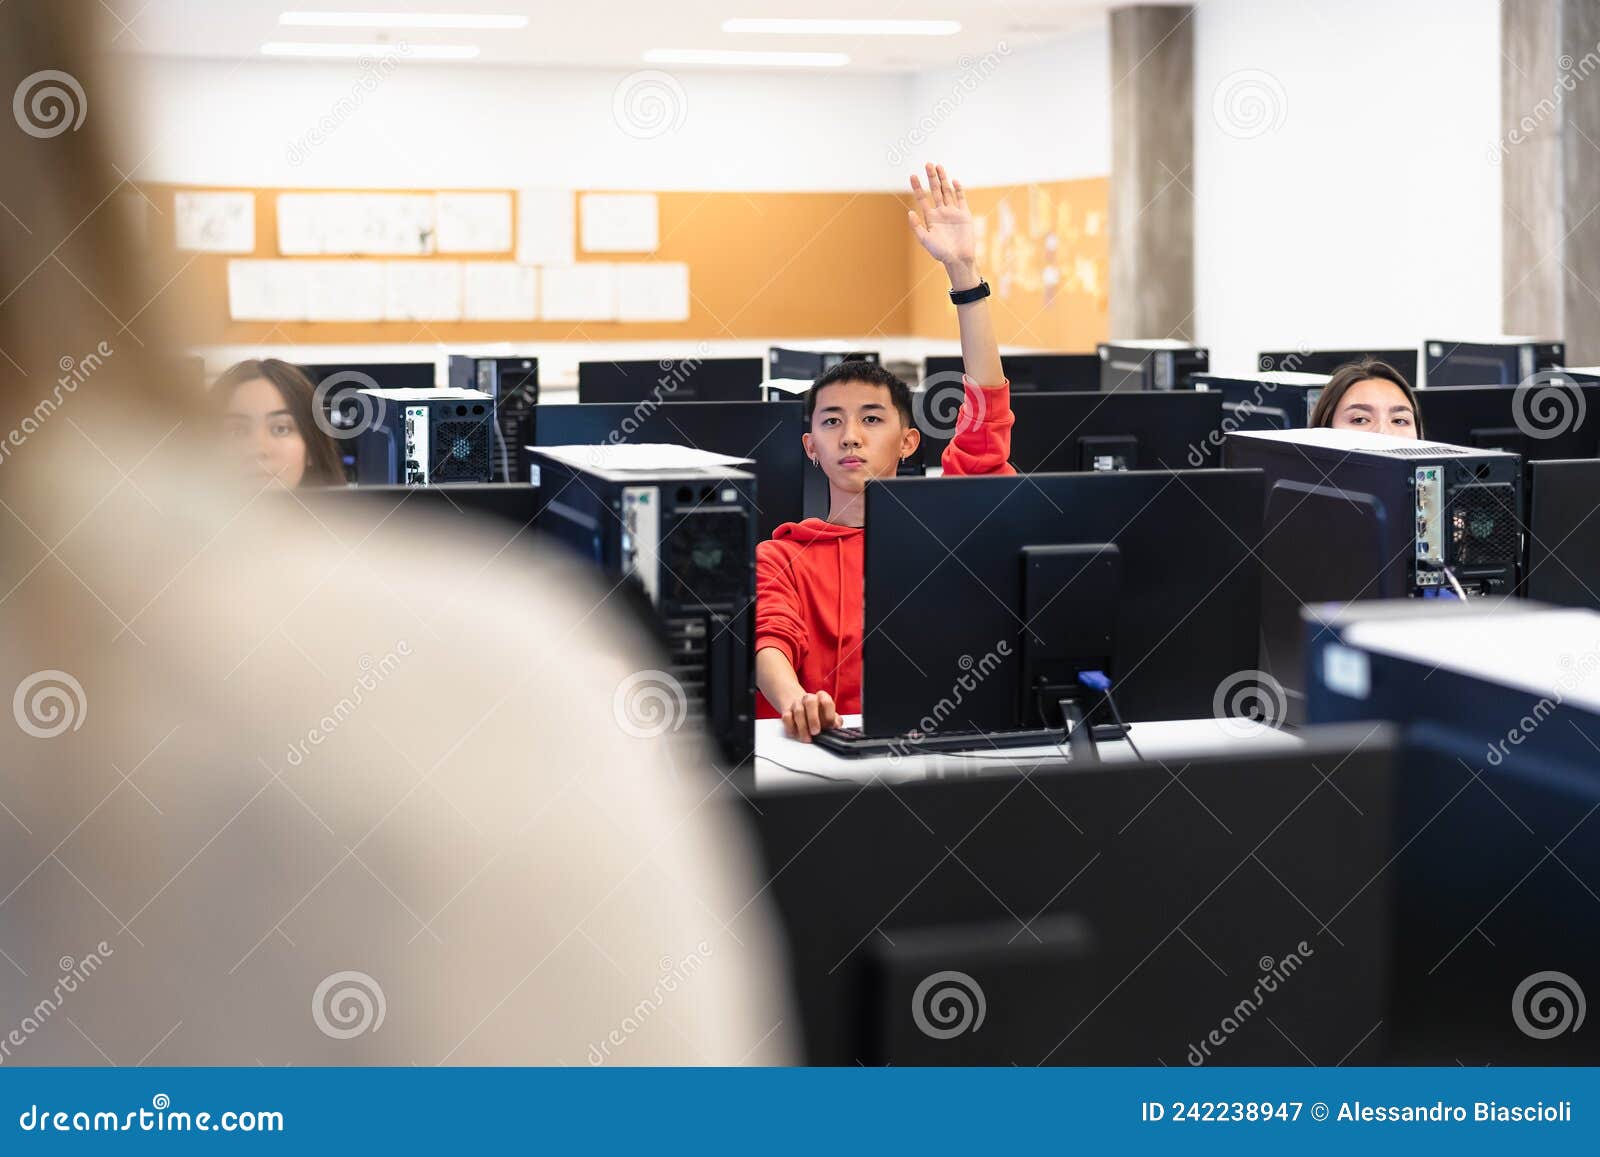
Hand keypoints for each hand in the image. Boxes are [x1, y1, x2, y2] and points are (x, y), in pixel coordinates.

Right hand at [780, 689, 839, 742]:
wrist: (801, 708)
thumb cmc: (818, 714)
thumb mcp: (829, 716)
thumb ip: (835, 720)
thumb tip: (836, 726)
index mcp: (822, 697)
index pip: (826, 701)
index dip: (829, 715)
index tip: (829, 726)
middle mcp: (809, 698)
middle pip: (810, 702)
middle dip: (813, 719)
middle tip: (816, 732)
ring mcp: (796, 704)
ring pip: (798, 711)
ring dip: (803, 727)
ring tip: (807, 738)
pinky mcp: (786, 711)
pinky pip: (787, 717)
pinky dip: (791, 727)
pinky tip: (796, 733)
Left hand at [908, 162, 977, 278]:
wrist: (959, 259)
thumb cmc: (941, 252)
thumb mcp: (926, 240)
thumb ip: (917, 227)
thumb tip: (909, 212)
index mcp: (930, 217)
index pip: (922, 198)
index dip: (917, 187)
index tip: (912, 175)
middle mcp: (941, 212)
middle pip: (935, 190)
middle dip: (931, 178)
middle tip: (927, 164)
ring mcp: (953, 212)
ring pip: (947, 191)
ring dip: (943, 179)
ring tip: (938, 166)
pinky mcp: (964, 214)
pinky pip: (960, 199)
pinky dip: (958, 190)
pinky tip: (953, 181)